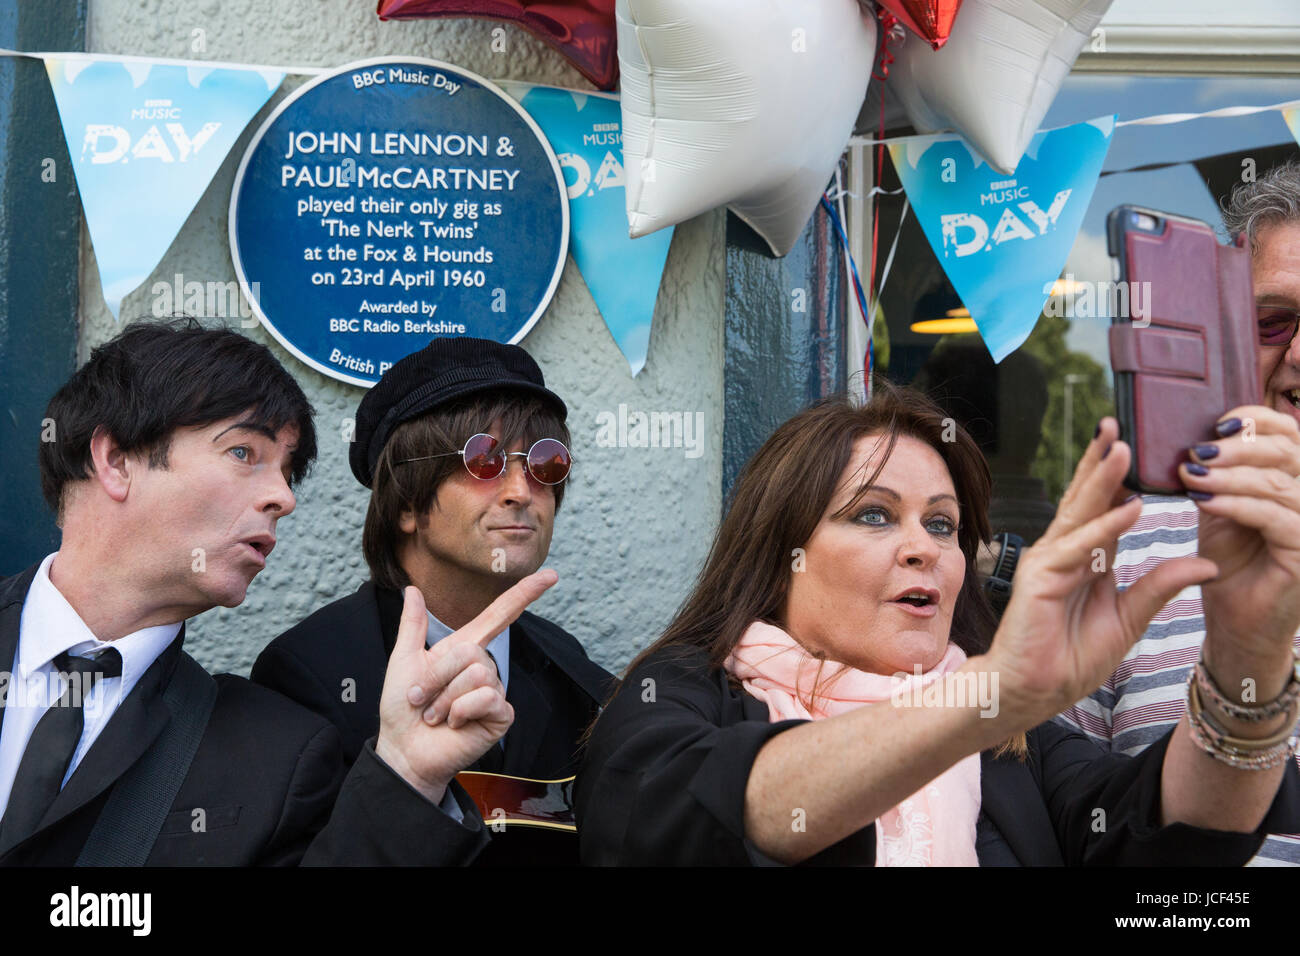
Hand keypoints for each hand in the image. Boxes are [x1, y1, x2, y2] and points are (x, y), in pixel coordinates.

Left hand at [374, 569, 557, 803]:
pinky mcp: (501, 715)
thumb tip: (413, 589)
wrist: (403, 749)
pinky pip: (485, 697)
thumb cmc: (402, 709)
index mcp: (464, 650)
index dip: (525, 594)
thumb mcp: (404, 660)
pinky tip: (453, 724)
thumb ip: (412, 625)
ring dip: (445, 697)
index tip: (552, 575)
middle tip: (422, 698)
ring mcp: (495, 692)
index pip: (500, 615)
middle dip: (438, 676)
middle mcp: (484, 668)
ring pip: (477, 675)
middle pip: (471, 651)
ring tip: (436, 715)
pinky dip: (460, 710)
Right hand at [984, 419, 1217, 726]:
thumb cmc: (1069, 658)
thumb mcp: (1129, 618)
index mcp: (1086, 559)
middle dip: (1102, 461)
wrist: (1034, 690)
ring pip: (1081, 513)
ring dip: (1103, 480)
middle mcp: (1064, 552)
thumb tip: (1205, 563)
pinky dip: (1106, 527)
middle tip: (1117, 424)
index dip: (1116, 478)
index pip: (1103, 509)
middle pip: (1086, 499)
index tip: (1133, 445)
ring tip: (1122, 447)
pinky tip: (1130, 507)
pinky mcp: (1041, 578)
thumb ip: (1159, 587)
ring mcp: (1049, 562)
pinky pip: (1081, 548)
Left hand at [1181, 406, 1299, 687]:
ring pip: (1278, 483)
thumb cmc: (1229, 563)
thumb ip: (1216, 475)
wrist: (1237, 622)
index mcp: (1293, 481)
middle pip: (1288, 451)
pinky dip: (1236, 504)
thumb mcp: (1219, 509)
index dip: (1257, 420)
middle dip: (1239, 446)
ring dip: (1230, 475)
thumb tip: (1195, 440)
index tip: (1217, 423)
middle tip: (1199, 451)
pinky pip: (1274, 517)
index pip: (1288, 434)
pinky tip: (1205, 501)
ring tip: (1192, 474)